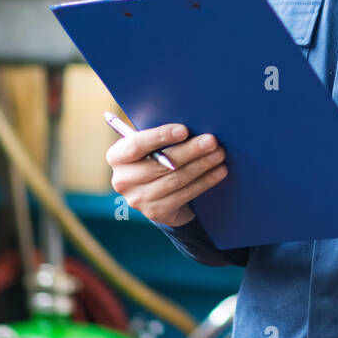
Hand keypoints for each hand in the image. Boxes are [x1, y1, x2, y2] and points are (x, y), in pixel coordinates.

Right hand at [107, 123, 228, 226]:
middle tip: (212, 141)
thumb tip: (192, 125)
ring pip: (175, 179)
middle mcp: (122, 180)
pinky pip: (184, 195)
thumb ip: (162, 136)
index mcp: (117, 156)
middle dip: (190, 151)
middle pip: (161, 164)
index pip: (136, 145)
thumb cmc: (158, 156)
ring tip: (219, 154)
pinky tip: (219, 172)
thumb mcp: (153, 145)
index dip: (160, 136)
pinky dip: (204, 182)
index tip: (184, 130)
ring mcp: (138, 199)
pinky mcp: (155, 212)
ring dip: (201, 166)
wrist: (158, 193)